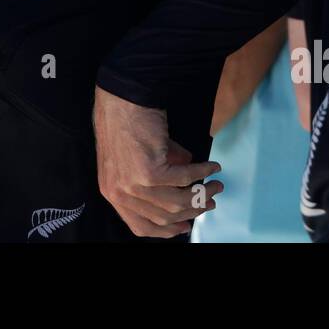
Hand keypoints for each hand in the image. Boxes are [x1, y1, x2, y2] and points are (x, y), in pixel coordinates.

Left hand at [93, 86, 222, 237]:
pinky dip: (202, 173)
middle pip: (164, 216)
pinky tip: (212, 167)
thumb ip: (156, 178)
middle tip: (210, 202)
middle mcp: (120, 193)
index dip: (166, 230)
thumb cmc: (125, 122)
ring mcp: (134, 185)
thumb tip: (187, 184)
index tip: (185, 226)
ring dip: (202, 194)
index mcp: (112, 193)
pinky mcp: (149, 172)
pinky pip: (184, 178)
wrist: (120, 99)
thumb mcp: (134, 159)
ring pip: (177, 202)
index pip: (141, 225)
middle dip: (192, 211)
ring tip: (216, 186)